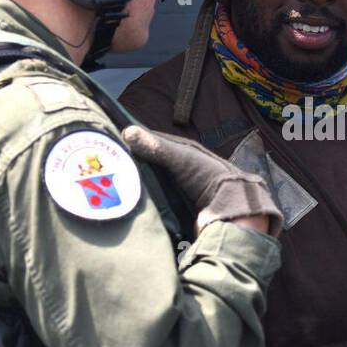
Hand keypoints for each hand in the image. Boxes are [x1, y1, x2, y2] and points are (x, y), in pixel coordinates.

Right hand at [120, 126, 281, 235]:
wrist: (232, 213)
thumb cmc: (210, 179)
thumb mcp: (182, 158)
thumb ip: (157, 147)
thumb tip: (127, 132)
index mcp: (188, 153)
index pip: (158, 143)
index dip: (139, 143)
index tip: (117, 144)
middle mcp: (186, 170)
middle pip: (155, 166)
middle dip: (138, 167)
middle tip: (114, 169)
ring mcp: (183, 191)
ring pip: (155, 186)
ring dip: (142, 187)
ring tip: (120, 187)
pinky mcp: (182, 211)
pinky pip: (159, 204)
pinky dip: (149, 204)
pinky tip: (135, 204)